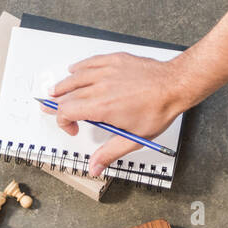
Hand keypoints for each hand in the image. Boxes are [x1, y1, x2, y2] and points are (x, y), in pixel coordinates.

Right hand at [48, 52, 191, 174]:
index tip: (74, 128)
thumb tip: (94, 167)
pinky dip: (79, 68)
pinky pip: (89, 62)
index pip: (66, 111)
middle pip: (67, 93)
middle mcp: (100, 86)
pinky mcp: (114, 60)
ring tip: (56, 91)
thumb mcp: (133, 138)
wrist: (174, 85)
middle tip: (53, 109)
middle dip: (57, 104)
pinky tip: (74, 70)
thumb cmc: (158, 109)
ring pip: (74, 76)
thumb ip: (109, 153)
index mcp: (102, 107)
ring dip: (63, 85)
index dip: (63, 122)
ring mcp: (106, 71)